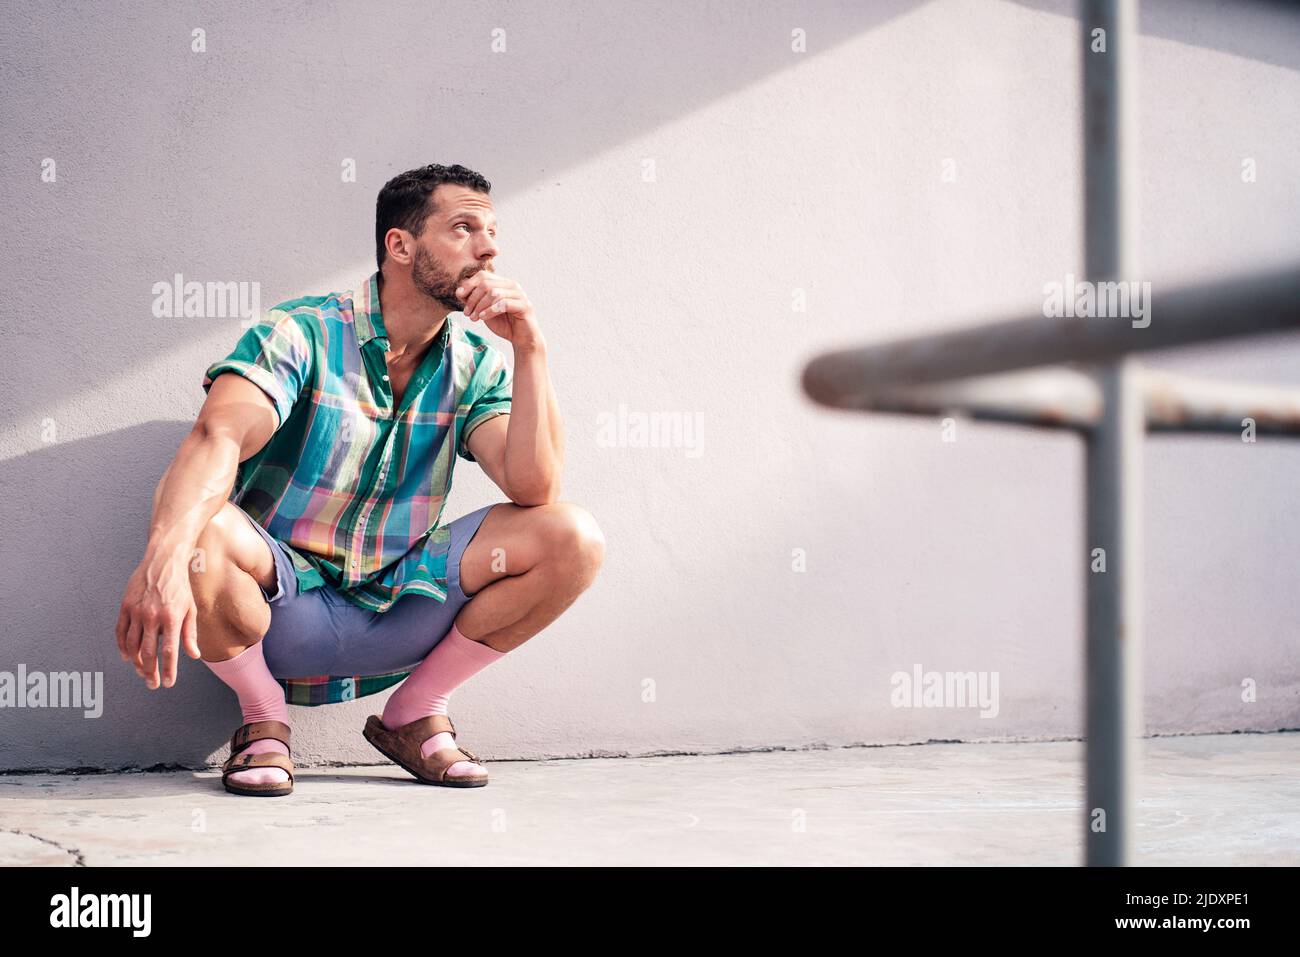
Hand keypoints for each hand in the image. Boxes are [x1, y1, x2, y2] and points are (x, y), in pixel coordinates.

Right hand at [116, 552, 200, 688]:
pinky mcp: (125, 606)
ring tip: (142, 672)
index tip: (168, 684)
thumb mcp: (191, 609)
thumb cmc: (181, 587)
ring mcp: (136, 611)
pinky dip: (122, 647)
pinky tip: (127, 657)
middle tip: (152, 684)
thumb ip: (190, 633)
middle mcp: (152, 616)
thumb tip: (194, 655)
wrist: (163, 561)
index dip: (168, 670)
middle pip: (148, 652)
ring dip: (136, 662)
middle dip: (150, 672)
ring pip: (132, 645)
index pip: (169, 652)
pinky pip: (120, 632)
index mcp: (172, 617)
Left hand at [455, 270, 541, 346]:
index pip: (483, 275)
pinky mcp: (525, 306)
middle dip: (473, 299)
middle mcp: (512, 285)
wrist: (521, 339)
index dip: (469, 284)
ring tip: (474, 318)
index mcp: (503, 283)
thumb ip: (473, 300)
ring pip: (494, 293)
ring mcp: (520, 295)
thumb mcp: (484, 311)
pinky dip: (490, 311)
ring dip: (480, 306)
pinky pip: (503, 304)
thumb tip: (459, 290)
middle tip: (467, 313)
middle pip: (486, 284)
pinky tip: (483, 318)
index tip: (460, 296)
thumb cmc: (503, 324)